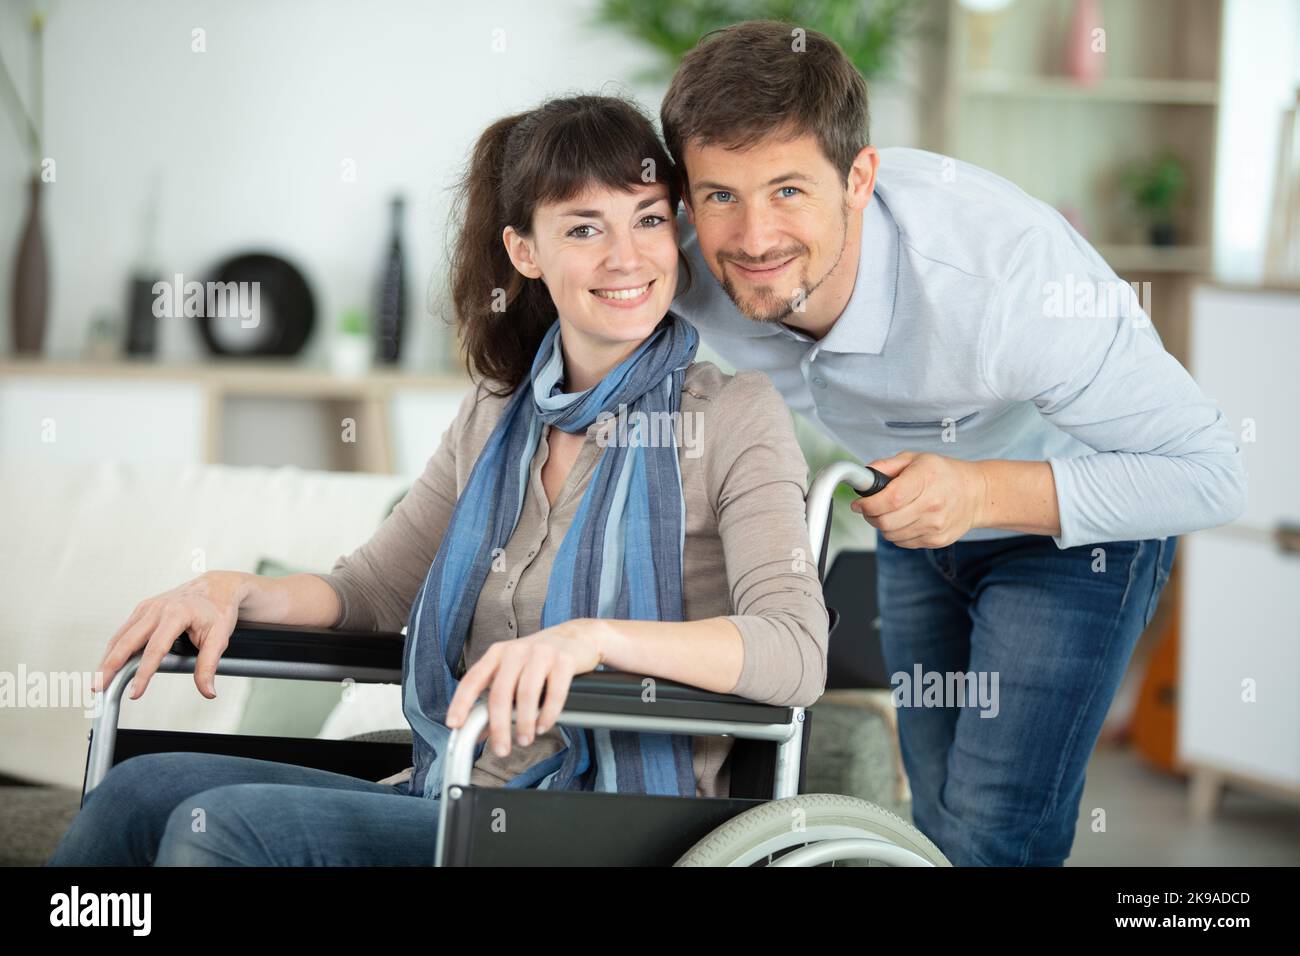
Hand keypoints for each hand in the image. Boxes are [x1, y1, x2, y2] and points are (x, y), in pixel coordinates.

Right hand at [93, 571, 246, 700]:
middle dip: (111, 667)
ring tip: (98, 682)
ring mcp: (146, 608)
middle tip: (99, 689)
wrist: (215, 588)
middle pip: (127, 642)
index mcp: (177, 613)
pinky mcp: (141, 610)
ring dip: (107, 660)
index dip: (143, 673)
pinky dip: (113, 650)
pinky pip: (123, 632)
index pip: (155, 649)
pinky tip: (108, 665)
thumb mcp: (220, 637)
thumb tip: (207, 692)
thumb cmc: (217, 610)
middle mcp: (157, 609)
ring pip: (120, 637)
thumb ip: (209, 665)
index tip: (135, 693)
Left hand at [445, 619, 605, 758]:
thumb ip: (496, 699)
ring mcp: (541, 654)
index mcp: (498, 654)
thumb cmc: (540, 658)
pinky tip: (544, 725)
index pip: (472, 679)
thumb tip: (478, 732)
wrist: (576, 636)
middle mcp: (516, 651)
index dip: (460, 703)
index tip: (455, 725)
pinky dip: (548, 714)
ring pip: (526, 694)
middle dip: (499, 727)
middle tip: (502, 749)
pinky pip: (554, 693)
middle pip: (500, 693)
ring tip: (524, 740)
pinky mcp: (564, 660)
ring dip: (524, 723)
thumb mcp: (513, 672)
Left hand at [851, 451, 987, 548]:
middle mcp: (932, 504)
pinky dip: (897, 533)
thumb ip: (886, 466)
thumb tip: (863, 476)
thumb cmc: (943, 474)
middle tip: (870, 508)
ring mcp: (935, 525)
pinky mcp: (936, 540)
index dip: (868, 504)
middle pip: (886, 521)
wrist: (975, 495)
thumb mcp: (915, 459)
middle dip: (870, 516)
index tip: (859, 503)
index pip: (890, 499)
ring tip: (889, 512)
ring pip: (891, 535)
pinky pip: (903, 542)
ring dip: (883, 525)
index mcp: (925, 479)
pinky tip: (905, 520)